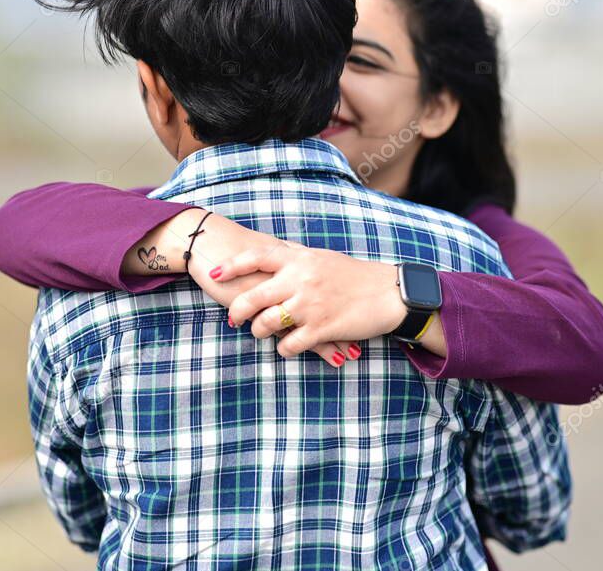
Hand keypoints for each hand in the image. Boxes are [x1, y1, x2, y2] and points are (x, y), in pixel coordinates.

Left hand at [178, 219, 357, 367]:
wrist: (388, 292)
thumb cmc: (353, 275)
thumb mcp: (321, 259)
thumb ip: (294, 258)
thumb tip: (268, 252)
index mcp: (299, 259)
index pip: (256, 257)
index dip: (231, 266)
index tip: (214, 273)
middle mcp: (301, 280)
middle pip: (253, 297)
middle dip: (237, 311)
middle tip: (234, 319)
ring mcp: (310, 306)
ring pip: (267, 323)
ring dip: (259, 332)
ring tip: (261, 333)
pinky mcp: (322, 329)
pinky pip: (290, 345)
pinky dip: (284, 349)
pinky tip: (287, 347)